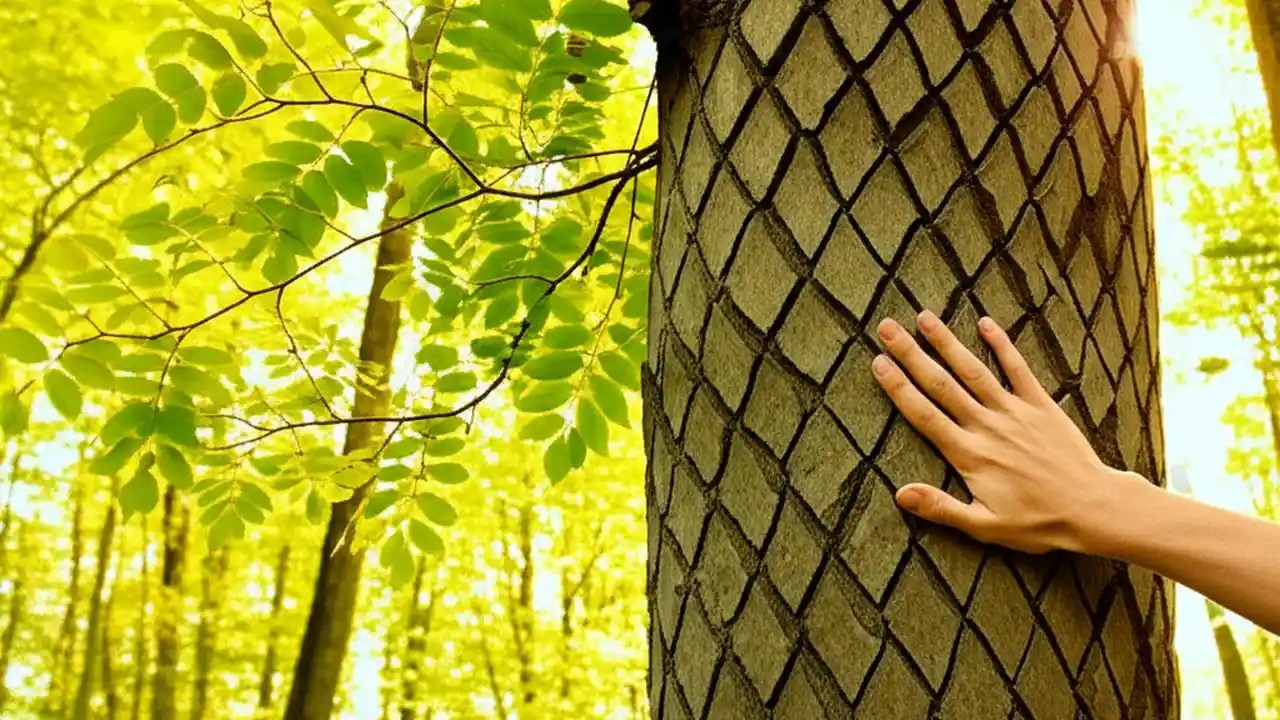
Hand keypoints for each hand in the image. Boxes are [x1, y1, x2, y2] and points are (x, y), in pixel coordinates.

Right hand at [871, 311, 1142, 553]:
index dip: (898, 387)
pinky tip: (985, 323)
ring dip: (947, 342)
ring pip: (973, 370)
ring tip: (924, 317)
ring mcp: (1014, 412)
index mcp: (969, 455)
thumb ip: (940, 508)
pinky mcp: (1040, 406)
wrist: (1092, 509)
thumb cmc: (1037, 523)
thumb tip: (900, 494)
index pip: (923, 414)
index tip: (878, 362)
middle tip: (887, 327)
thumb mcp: (984, 525)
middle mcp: (987, 426)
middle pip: (941, 384)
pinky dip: (1001, 345)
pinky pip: (1018, 369)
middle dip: (911, 354)